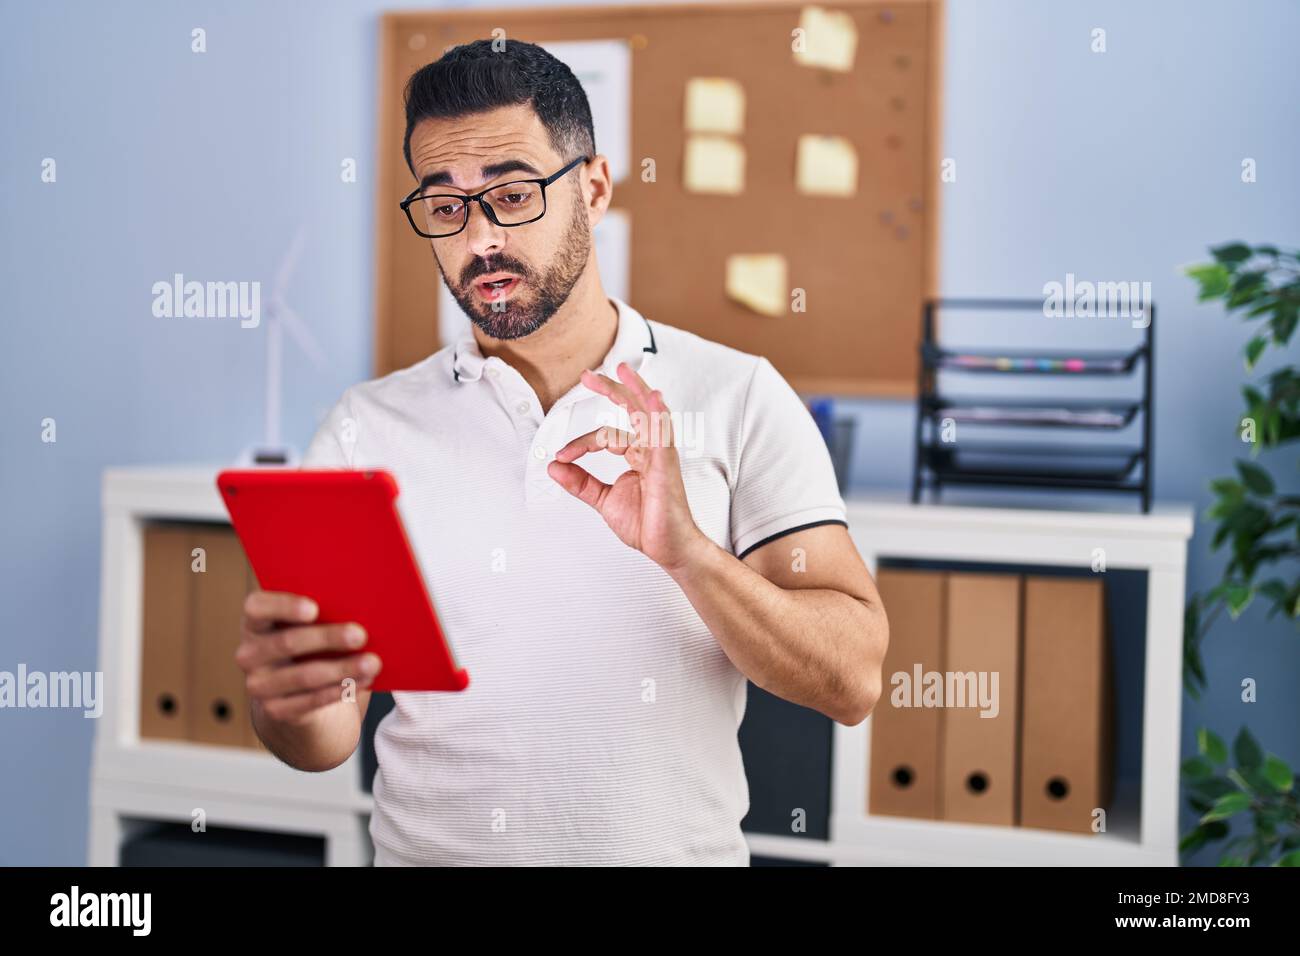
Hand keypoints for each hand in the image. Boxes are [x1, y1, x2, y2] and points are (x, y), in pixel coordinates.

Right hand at [235, 590, 381, 724]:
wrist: (299, 692)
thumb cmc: (312, 645)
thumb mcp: (309, 626)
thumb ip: (323, 612)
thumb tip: (360, 606)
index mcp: (255, 622)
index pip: (256, 607)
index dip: (283, 606)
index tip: (314, 608)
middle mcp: (249, 654)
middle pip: (287, 642)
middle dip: (328, 638)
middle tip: (361, 635)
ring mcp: (259, 685)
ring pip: (304, 675)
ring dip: (343, 669)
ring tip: (372, 663)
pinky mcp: (276, 711)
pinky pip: (311, 701)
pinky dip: (341, 690)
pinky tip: (364, 681)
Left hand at [548, 361, 709, 572]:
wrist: (668, 548)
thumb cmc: (649, 524)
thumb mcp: (604, 500)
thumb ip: (580, 483)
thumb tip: (554, 467)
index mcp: (638, 456)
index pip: (605, 436)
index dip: (580, 443)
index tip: (562, 455)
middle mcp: (651, 450)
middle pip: (630, 410)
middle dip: (611, 389)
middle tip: (589, 375)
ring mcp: (661, 455)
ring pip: (648, 413)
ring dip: (634, 389)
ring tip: (621, 369)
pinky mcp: (666, 465)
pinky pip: (662, 434)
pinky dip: (657, 414)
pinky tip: (651, 398)